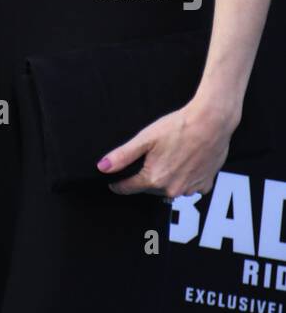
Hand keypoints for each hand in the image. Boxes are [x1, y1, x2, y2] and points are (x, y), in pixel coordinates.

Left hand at [96, 100, 236, 198]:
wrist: (211, 122)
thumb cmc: (177, 127)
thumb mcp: (145, 138)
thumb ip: (123, 156)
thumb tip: (102, 168)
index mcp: (154, 179)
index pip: (129, 188)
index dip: (119, 184)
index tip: (113, 183)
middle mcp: (172, 189)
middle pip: (150, 188)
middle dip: (145, 178)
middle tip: (148, 160)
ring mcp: (190, 189)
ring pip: (170, 188)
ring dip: (166, 179)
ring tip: (169, 158)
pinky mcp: (206, 184)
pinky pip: (190, 186)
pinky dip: (186, 178)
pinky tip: (186, 162)